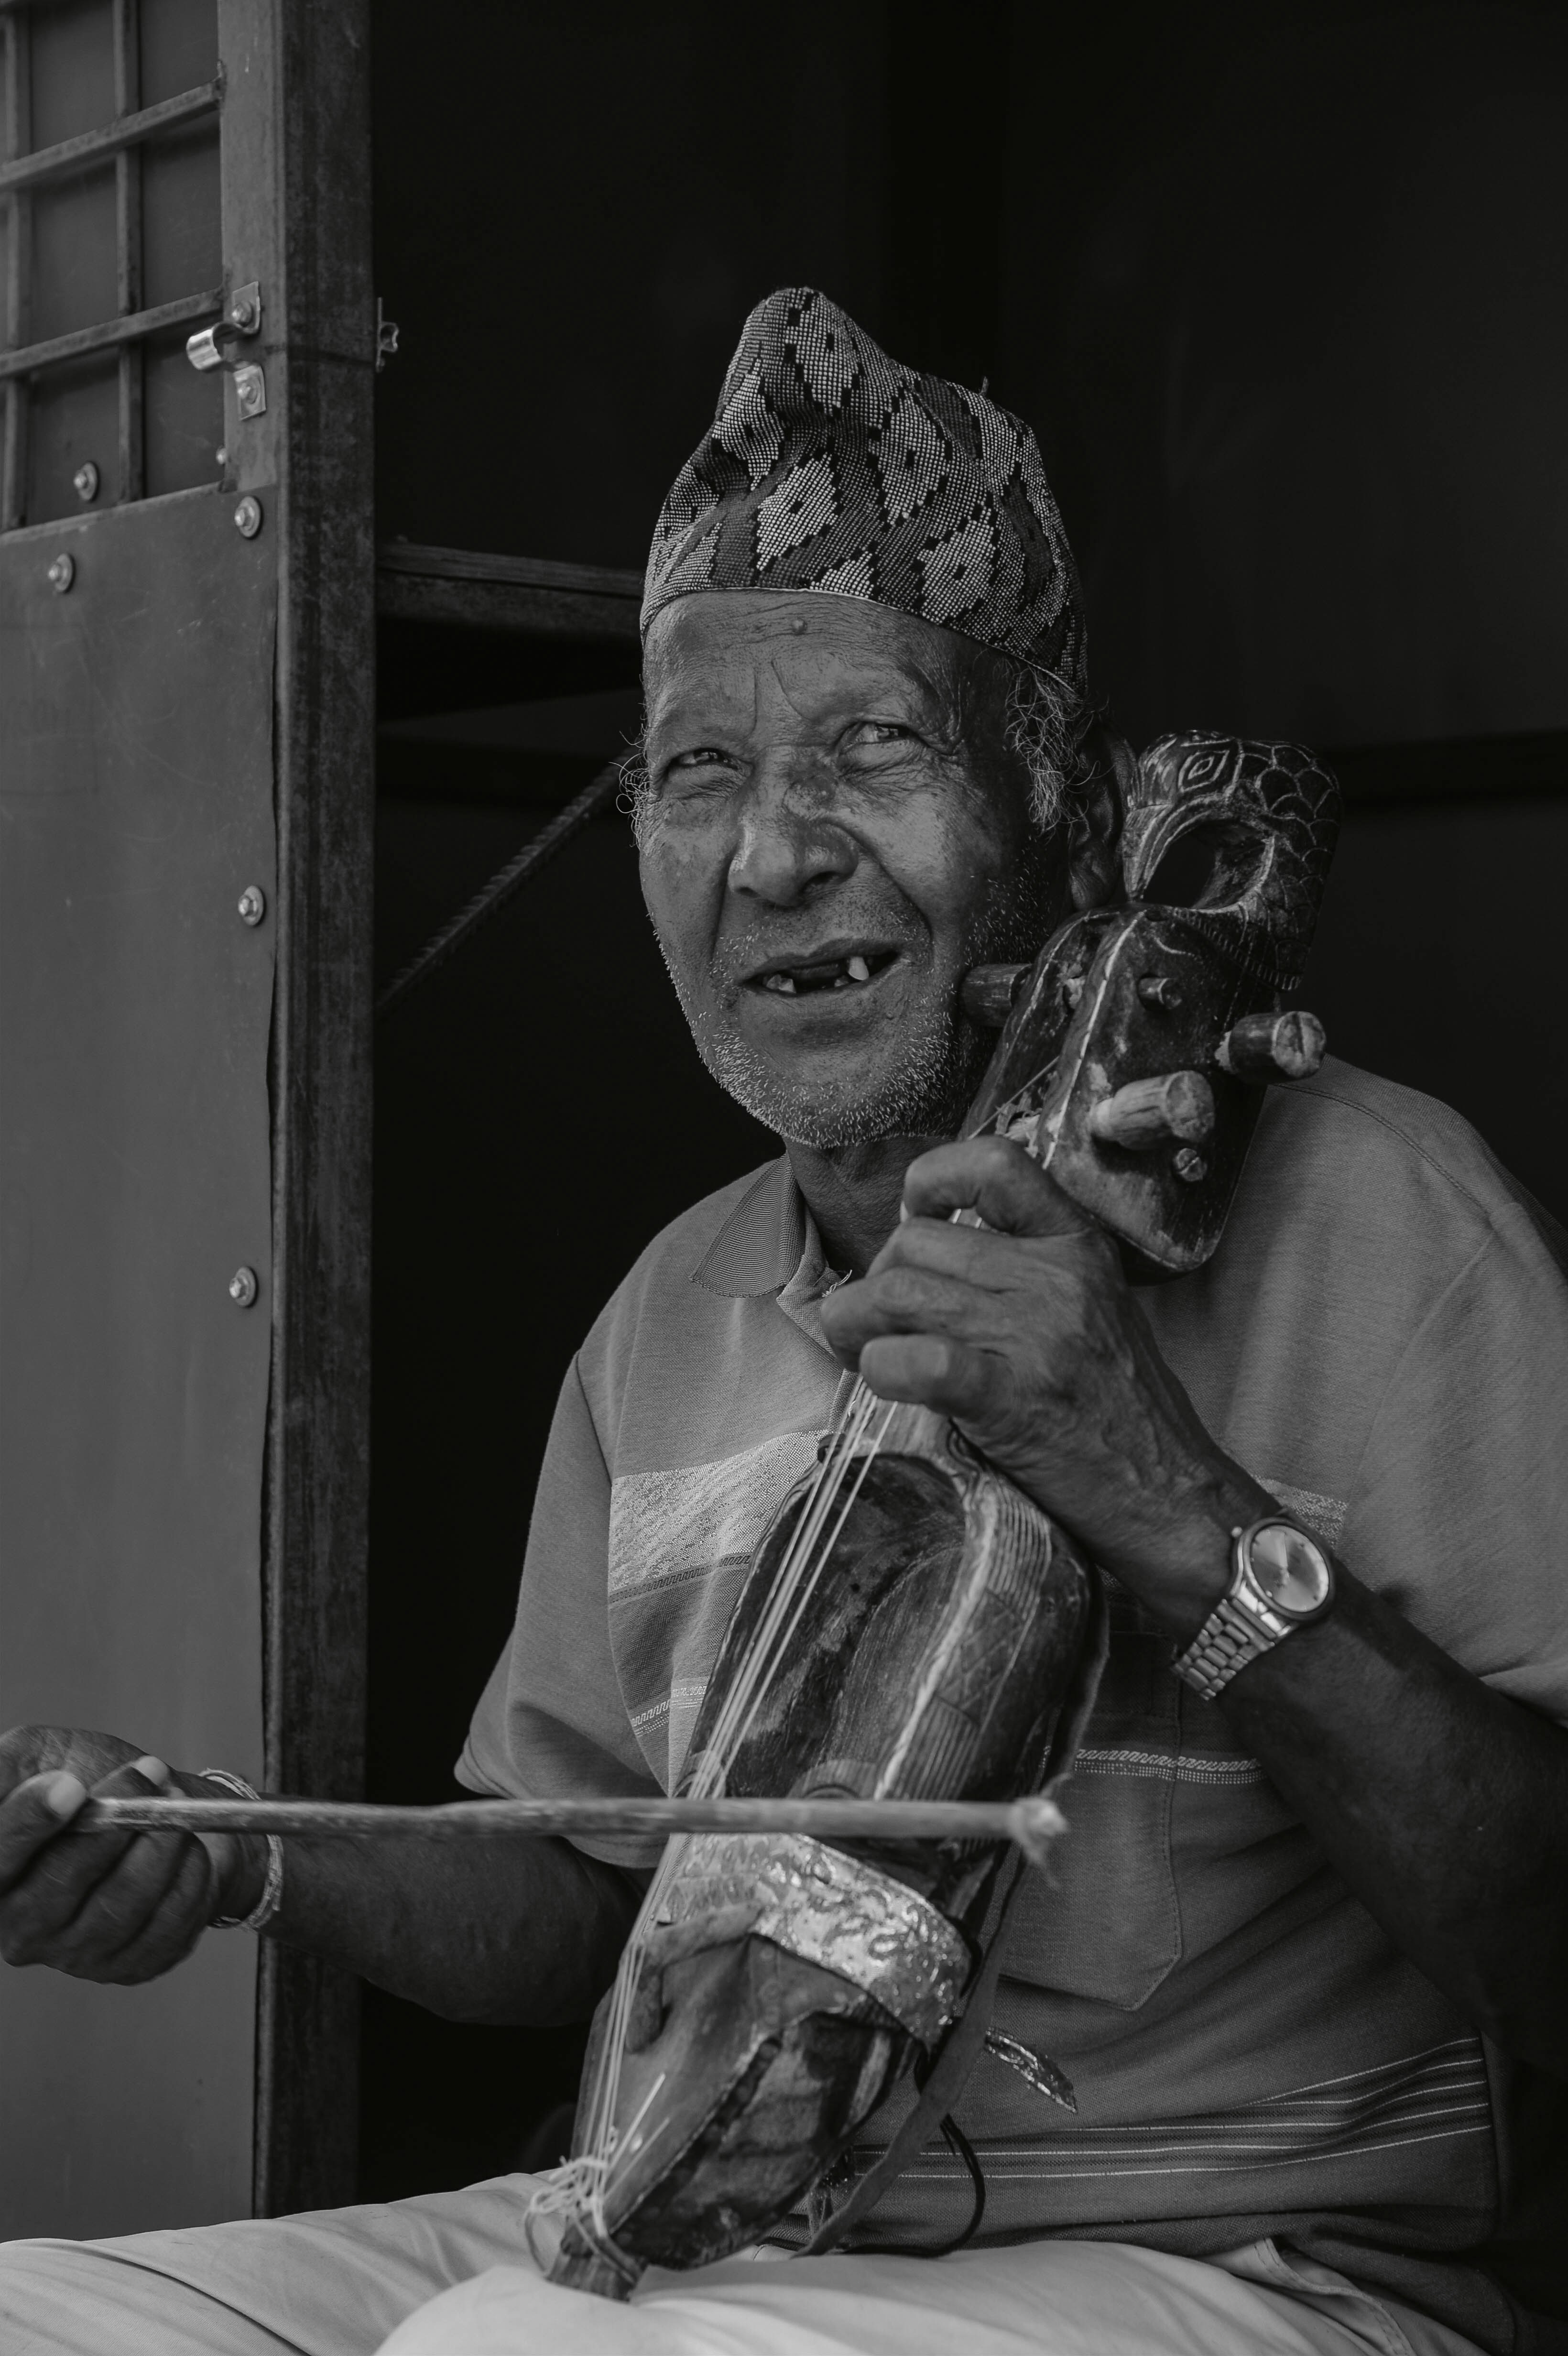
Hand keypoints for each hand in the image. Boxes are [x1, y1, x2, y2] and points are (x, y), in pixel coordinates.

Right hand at [0, 1726, 265, 1984]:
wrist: (154, 1804)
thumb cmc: (89, 1779)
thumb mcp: (38, 1754)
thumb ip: (8, 1768)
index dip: (28, 1824)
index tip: (70, 1788)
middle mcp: (22, 1927)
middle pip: (59, 1884)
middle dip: (113, 1822)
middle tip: (147, 1774)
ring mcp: (75, 1953)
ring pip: (121, 1901)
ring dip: (160, 1840)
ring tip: (174, 1802)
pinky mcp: (129, 1964)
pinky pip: (167, 1922)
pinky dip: (188, 1873)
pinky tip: (186, 1845)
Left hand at [817, 1136, 1273, 1633]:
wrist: (1173, 1498)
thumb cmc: (1122, 1415)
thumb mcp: (1094, 1314)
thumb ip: (1026, 1278)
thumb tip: (926, 1265)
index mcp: (1078, 1248)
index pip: (994, 1165)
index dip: (934, 1179)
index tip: (914, 1216)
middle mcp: (1057, 1278)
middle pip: (916, 1242)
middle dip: (874, 1282)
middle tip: (872, 1327)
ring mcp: (1035, 1336)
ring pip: (898, 1293)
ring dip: (858, 1327)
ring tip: (865, 1356)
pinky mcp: (1011, 1398)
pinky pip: (916, 1360)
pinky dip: (881, 1369)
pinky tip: (884, 1383)